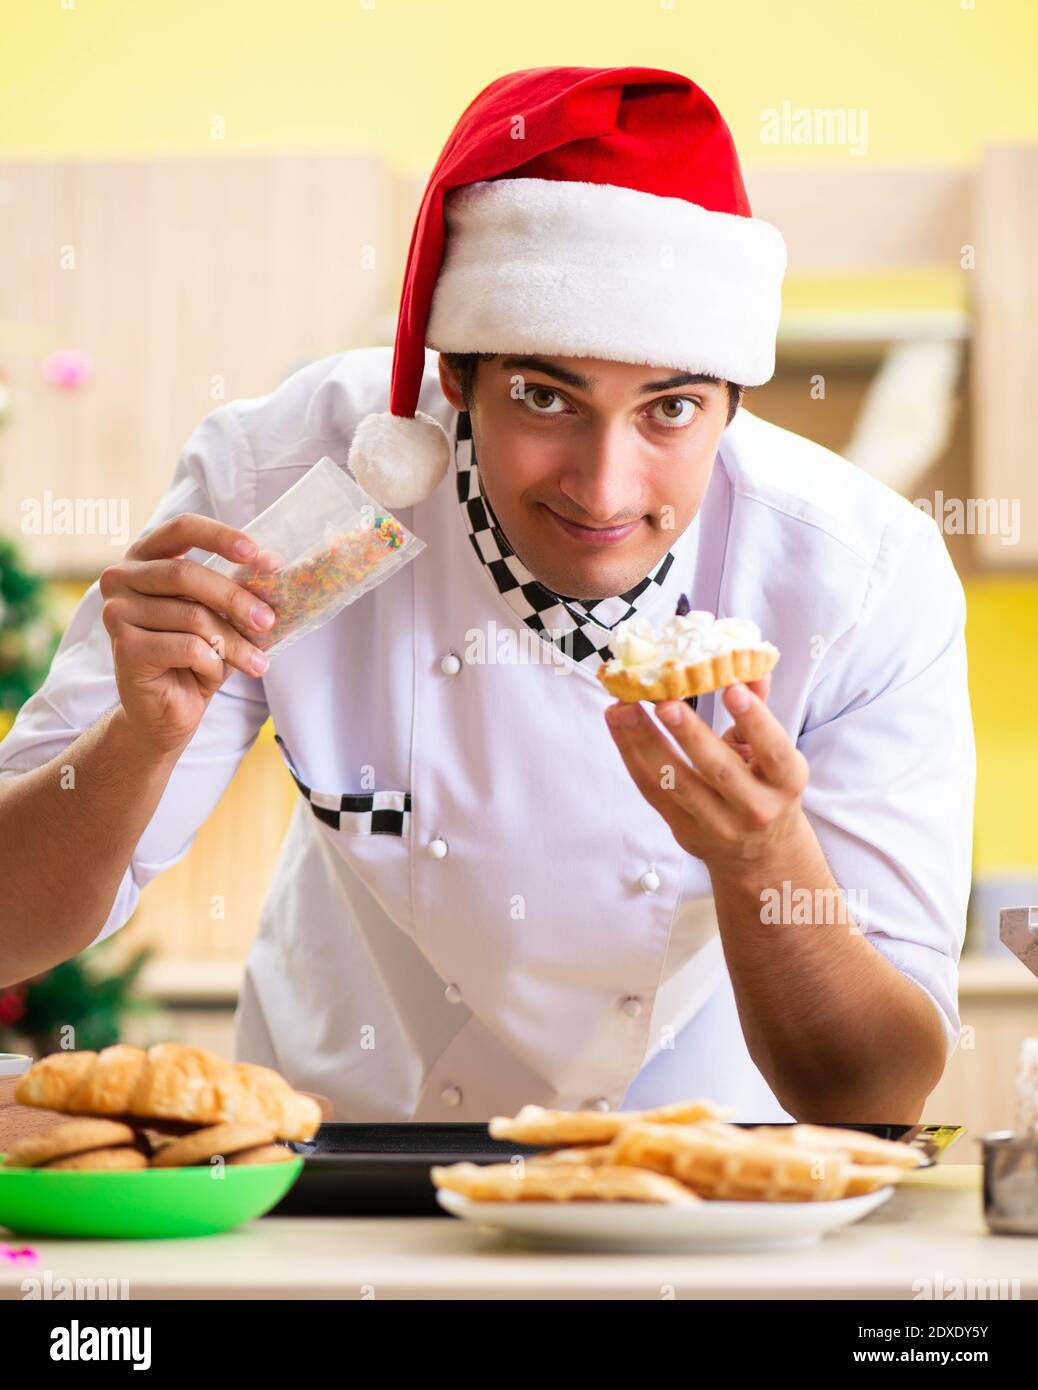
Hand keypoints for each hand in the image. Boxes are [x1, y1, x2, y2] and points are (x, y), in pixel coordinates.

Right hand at [100, 514, 277, 755]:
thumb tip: (273, 565)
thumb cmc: (196, 655)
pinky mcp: (124, 647)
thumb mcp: (219, 615)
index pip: (182, 529)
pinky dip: (212, 662)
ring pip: (192, 616)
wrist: (166, 711)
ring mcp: (116, 611)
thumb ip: (236, 588)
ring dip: (234, 642)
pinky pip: (186, 647)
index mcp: (145, 557)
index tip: (256, 553)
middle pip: (186, 575)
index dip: (220, 536)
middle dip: (236, 599)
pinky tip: (213, 674)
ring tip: (257, 663)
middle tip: (269, 620)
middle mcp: (121, 577)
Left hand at [603, 675, 809, 876]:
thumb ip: (758, 709)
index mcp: (785, 782)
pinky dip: (632, 755)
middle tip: (665, 701)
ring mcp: (717, 824)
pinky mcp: (684, 830)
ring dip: (645, 742)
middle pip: (718, 770)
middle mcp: (754, 808)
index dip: (755, 720)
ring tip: (624, 708)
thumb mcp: (772, 753)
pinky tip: (619, 725)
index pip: (773, 751)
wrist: (760, 854)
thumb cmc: (765, 787)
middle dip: (689, 734)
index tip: (732, 689)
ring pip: (676, 782)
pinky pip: (652, 791)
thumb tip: (748, 664)